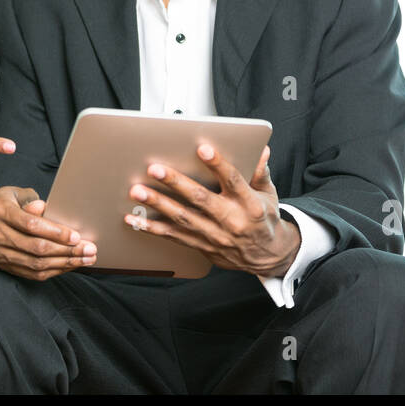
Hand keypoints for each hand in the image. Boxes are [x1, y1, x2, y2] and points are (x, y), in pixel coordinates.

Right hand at [0, 186, 96, 280]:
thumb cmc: (4, 203)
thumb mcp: (15, 194)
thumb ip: (30, 201)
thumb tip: (46, 208)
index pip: (31, 225)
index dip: (55, 232)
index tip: (76, 236)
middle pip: (36, 248)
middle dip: (67, 251)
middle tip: (90, 250)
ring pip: (35, 264)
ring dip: (64, 263)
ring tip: (86, 259)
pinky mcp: (3, 265)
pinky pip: (31, 273)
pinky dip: (53, 271)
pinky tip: (69, 266)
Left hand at [125, 144, 300, 277]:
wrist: (267, 257)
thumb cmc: (264, 219)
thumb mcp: (269, 194)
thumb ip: (260, 172)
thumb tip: (261, 150)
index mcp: (250, 204)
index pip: (233, 181)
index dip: (218, 165)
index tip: (203, 149)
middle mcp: (231, 220)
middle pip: (200, 199)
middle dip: (176, 183)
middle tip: (155, 169)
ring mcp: (215, 236)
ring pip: (183, 218)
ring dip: (158, 204)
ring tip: (138, 191)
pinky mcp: (203, 246)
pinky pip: (174, 237)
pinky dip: (153, 229)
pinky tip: (135, 220)